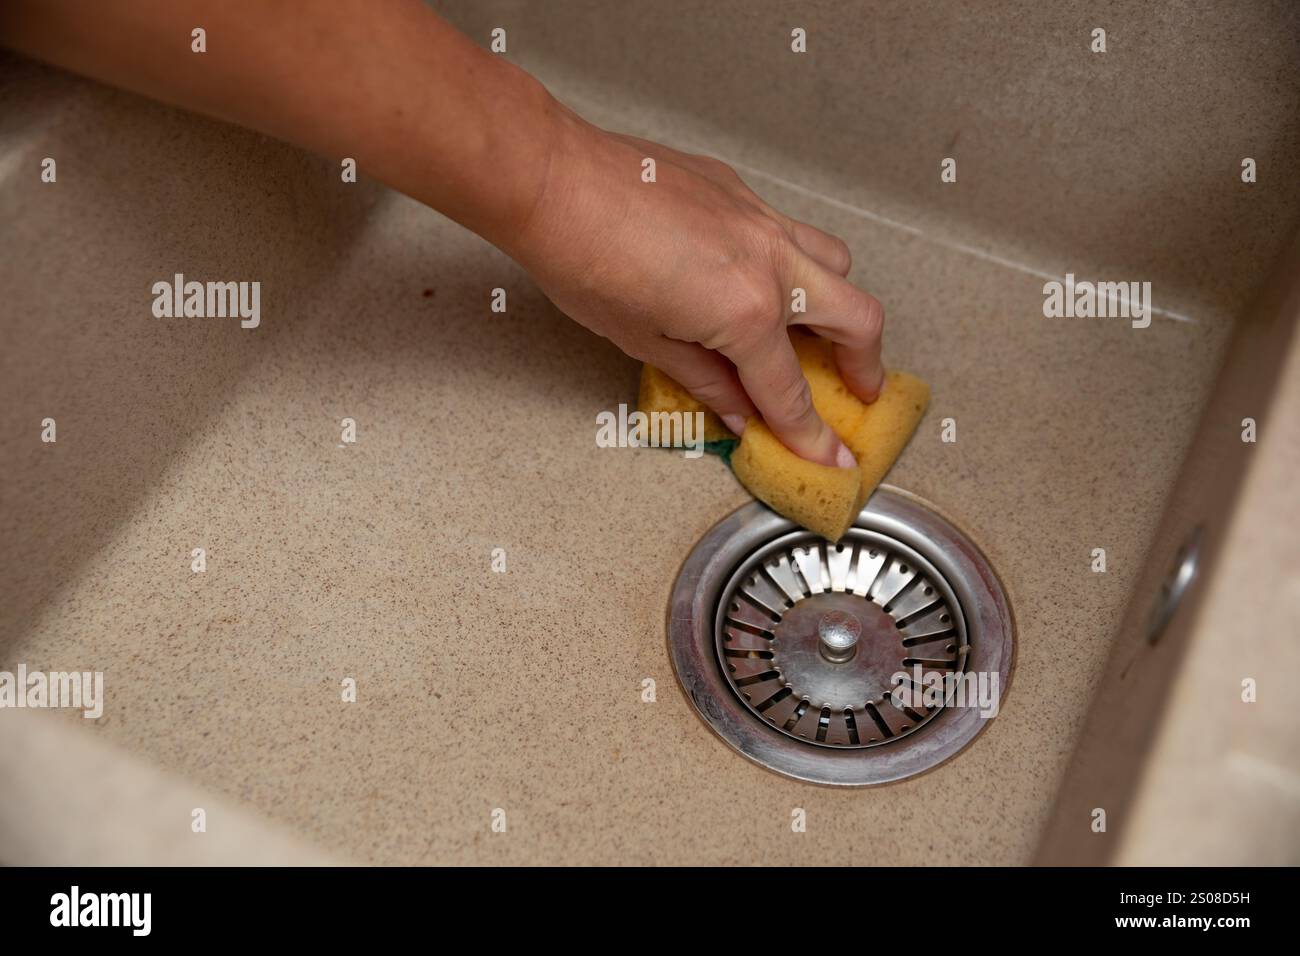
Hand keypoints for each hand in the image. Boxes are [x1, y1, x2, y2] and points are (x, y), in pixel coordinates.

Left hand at [511, 106, 884, 466]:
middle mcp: (770, 262)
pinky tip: (755, 279)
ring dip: (840, 304)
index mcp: (746, 312)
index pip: (790, 390)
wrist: (554, 180)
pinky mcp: (740, 191)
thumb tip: (738, 411)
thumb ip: (706, 380)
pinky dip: (792, 263)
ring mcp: (761, 219)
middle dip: (866, 365)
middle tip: (858, 391)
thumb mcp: (644, 342)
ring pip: (835, 263)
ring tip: (816, 331)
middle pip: (855, 319)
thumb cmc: (581, 260)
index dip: (811, 434)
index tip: (830, 455)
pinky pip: (789, 231)